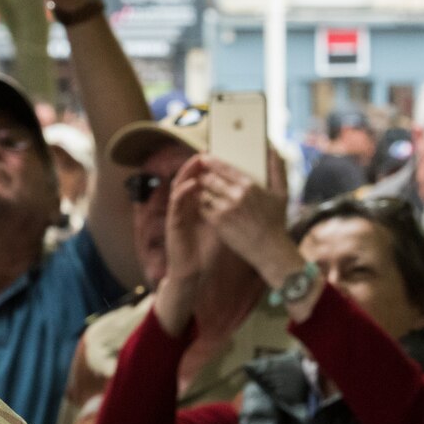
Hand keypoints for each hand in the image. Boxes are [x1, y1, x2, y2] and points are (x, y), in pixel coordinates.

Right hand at [162, 161, 224, 290]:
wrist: (194, 271)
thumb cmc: (208, 250)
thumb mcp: (223, 225)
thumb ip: (230, 210)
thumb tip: (249, 196)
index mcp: (198, 204)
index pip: (202, 180)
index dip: (209, 168)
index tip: (219, 156)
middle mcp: (187, 205)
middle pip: (190, 178)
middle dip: (198, 165)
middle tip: (207, 152)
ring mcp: (179, 212)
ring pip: (180, 185)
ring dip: (188, 172)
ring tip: (198, 160)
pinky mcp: (173, 221)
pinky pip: (176, 202)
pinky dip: (183, 191)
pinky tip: (193, 184)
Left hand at [194, 157, 302, 284]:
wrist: (269, 249)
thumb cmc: (276, 221)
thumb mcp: (282, 193)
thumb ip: (277, 168)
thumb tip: (273, 147)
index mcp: (249, 186)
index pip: (224, 168)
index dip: (211, 162)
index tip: (204, 158)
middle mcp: (236, 196)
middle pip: (210, 179)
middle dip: (203, 176)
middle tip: (199, 173)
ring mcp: (225, 210)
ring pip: (204, 194)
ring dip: (201, 190)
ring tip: (199, 188)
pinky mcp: (218, 223)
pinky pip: (203, 208)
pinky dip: (201, 204)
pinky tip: (202, 204)